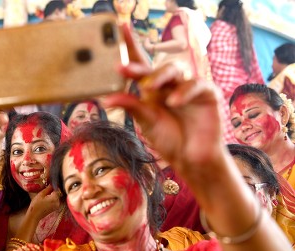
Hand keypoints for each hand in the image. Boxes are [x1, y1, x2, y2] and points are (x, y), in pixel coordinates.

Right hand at [27, 185, 60, 222]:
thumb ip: (48, 188)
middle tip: (45, 191)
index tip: (48, 185)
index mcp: (55, 198)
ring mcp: (57, 205)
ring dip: (52, 195)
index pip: (57, 189)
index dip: (52, 186)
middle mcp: (58, 202)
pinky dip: (52, 199)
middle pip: (57, 193)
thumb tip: (51, 183)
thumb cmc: (36, 205)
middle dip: (52, 191)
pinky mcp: (55, 208)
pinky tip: (45, 200)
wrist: (34, 216)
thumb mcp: (41, 194)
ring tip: (44, 196)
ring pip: (56, 197)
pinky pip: (55, 201)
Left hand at [105, 25, 223, 171]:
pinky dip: (184, 91)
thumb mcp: (145, 122)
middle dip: (139, 66)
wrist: (190, 159)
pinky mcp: (206, 94)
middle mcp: (170, 84)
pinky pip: (196, 84)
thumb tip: (106, 99)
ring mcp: (189, 87)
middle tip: (122, 69)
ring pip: (176, 69)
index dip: (131, 46)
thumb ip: (131, 106)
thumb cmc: (169, 139)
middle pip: (156, 65)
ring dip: (160, 76)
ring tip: (147, 88)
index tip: (120, 28)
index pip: (141, 64)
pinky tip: (173, 101)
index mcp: (153, 89)